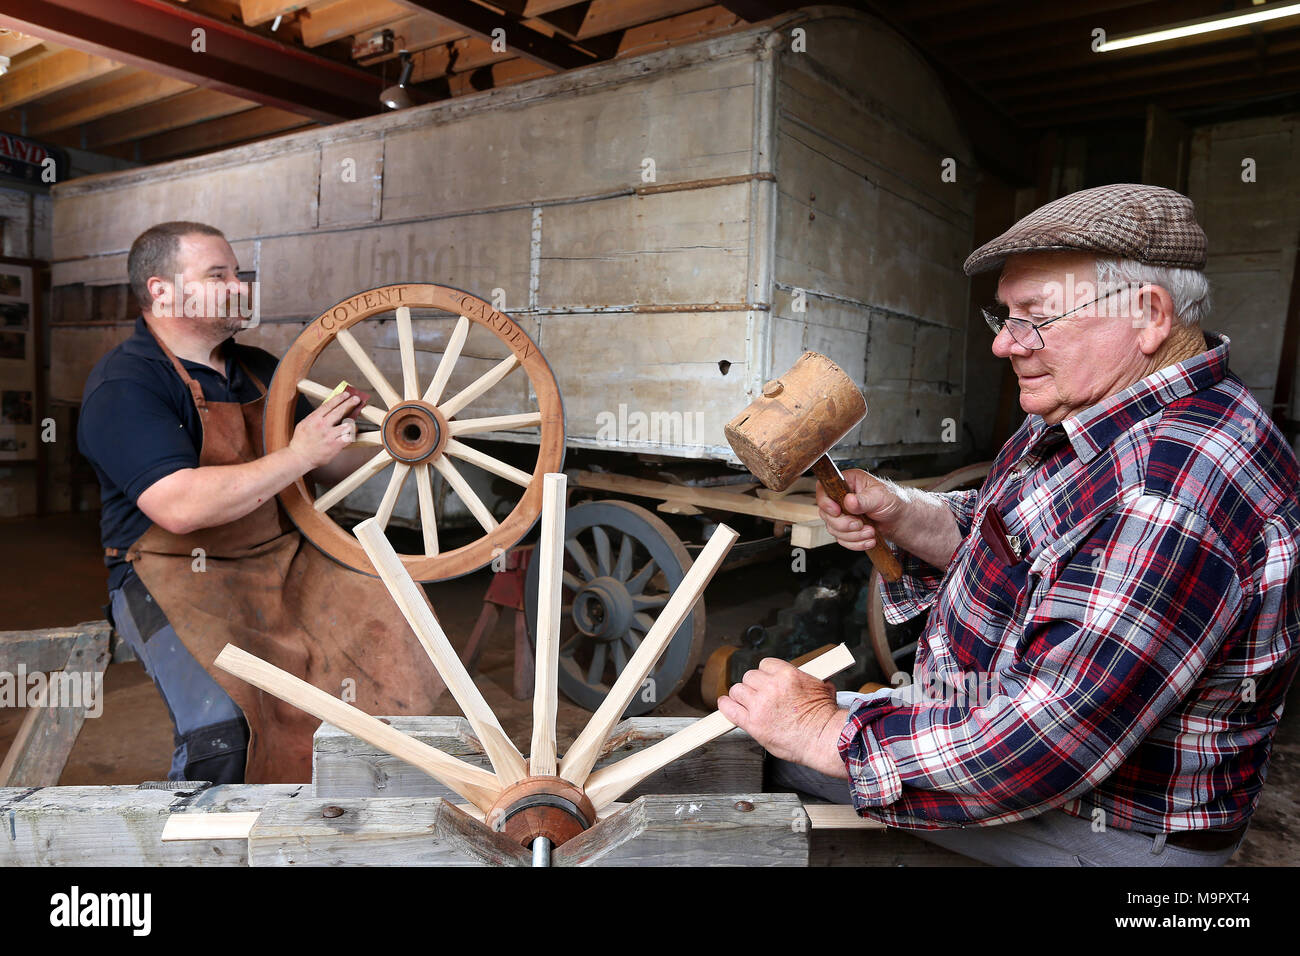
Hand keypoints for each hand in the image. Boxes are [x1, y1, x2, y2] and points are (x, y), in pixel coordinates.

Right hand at [289, 392, 360, 470]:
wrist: (299, 457)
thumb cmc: (301, 442)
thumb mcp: (304, 424)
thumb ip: (316, 416)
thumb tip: (327, 408)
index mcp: (314, 419)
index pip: (329, 404)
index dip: (339, 398)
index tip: (346, 394)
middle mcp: (322, 426)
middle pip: (340, 411)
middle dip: (350, 403)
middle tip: (356, 399)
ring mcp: (330, 436)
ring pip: (347, 425)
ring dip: (351, 423)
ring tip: (352, 424)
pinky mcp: (335, 446)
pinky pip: (349, 438)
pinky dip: (351, 435)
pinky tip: (350, 434)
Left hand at [717, 658, 849, 778]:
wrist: (823, 740)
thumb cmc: (824, 718)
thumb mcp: (822, 688)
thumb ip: (808, 680)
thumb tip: (808, 679)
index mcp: (787, 675)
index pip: (765, 664)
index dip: (765, 673)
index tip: (766, 680)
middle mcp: (771, 687)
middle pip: (749, 677)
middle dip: (753, 685)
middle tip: (758, 694)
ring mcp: (760, 705)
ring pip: (737, 690)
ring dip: (741, 696)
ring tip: (746, 703)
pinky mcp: (753, 723)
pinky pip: (730, 709)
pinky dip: (726, 706)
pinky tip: (726, 704)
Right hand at [816, 468, 904, 552]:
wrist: (901, 519)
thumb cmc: (893, 501)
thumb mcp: (880, 497)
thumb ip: (864, 499)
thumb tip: (849, 501)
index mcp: (848, 482)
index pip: (823, 489)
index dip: (826, 502)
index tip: (837, 511)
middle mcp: (842, 497)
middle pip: (826, 514)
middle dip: (844, 524)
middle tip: (860, 524)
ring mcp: (843, 514)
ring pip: (834, 529)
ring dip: (853, 535)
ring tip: (870, 531)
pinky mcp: (846, 528)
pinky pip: (842, 540)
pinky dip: (856, 543)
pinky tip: (869, 539)